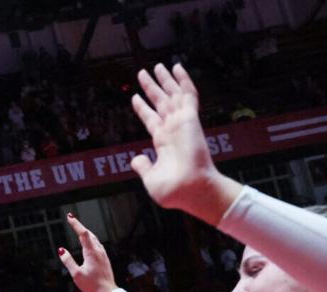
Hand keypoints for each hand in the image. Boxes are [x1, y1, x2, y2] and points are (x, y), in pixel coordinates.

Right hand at [59, 215, 118, 291]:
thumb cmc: (92, 285)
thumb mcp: (76, 274)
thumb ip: (68, 261)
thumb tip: (61, 250)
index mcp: (91, 252)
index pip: (82, 233)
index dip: (76, 224)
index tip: (70, 216)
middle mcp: (98, 251)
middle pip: (89, 234)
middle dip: (80, 226)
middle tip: (72, 220)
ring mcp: (103, 254)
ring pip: (94, 238)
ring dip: (86, 232)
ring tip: (79, 229)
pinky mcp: (105, 258)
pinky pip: (97, 244)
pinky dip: (91, 239)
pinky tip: (89, 242)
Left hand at [128, 64, 236, 222]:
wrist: (191, 190)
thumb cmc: (174, 191)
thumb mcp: (151, 179)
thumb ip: (143, 167)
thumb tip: (135, 159)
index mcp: (162, 143)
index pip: (151, 119)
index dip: (143, 108)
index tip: (135, 97)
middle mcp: (172, 130)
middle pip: (160, 102)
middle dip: (152, 88)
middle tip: (142, 73)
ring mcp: (181, 123)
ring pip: (172, 94)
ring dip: (164, 80)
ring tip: (156, 66)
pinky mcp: (190, 118)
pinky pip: (187, 94)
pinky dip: (183, 80)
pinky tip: (176, 67)